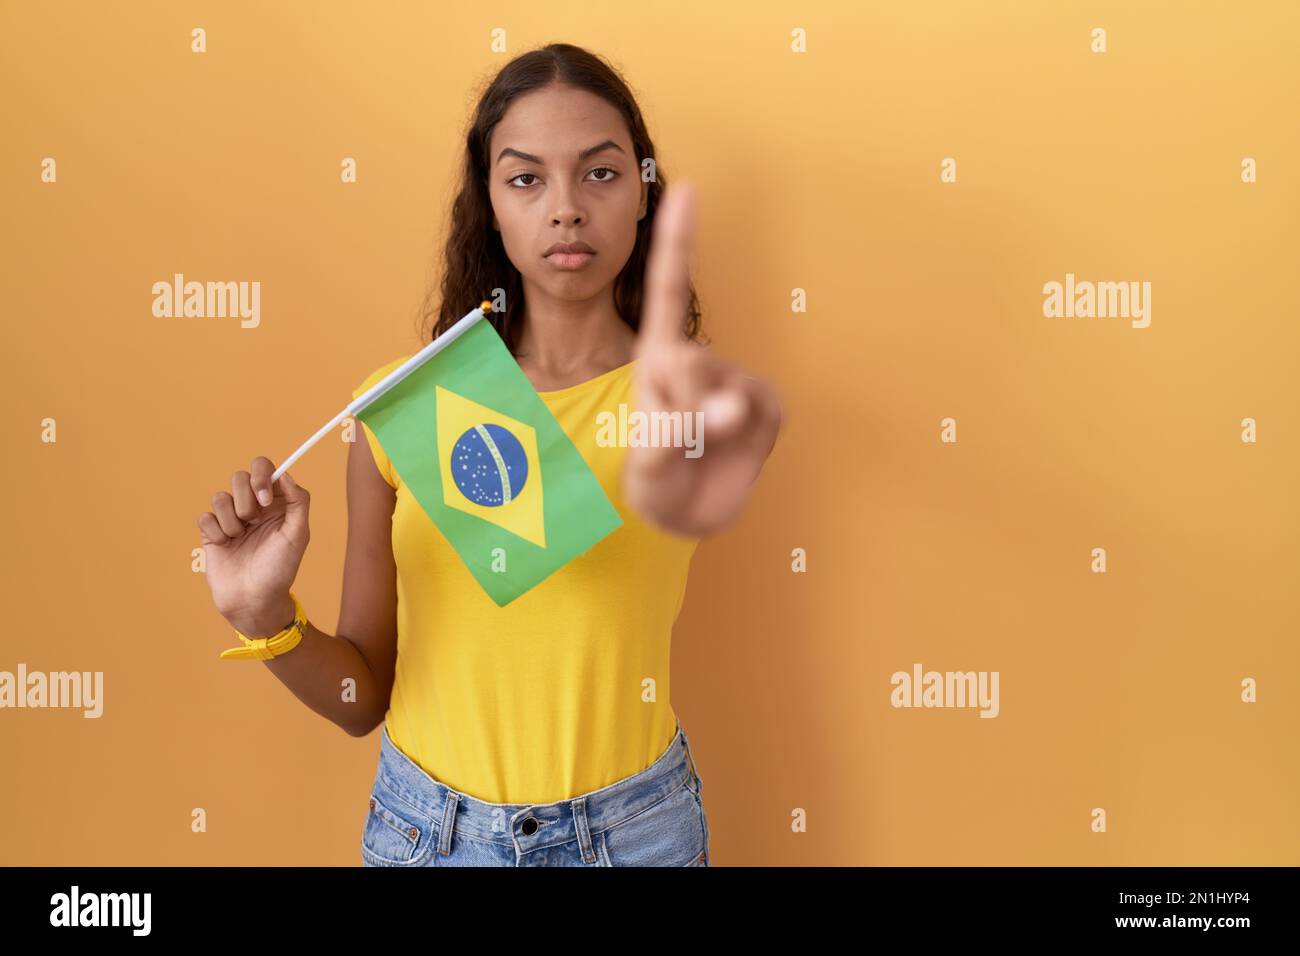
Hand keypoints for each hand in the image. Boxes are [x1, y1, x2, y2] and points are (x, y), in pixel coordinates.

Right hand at [197, 457, 310, 636]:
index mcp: (276, 503)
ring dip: (231, 520)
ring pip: (220, 496)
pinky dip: (216, 532)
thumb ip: (298, 501)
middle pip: (239, 477)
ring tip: (240, 538)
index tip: (264, 498)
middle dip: (245, 500)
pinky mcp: (211, 532)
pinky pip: (205, 517)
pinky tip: (226, 546)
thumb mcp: (299, 535)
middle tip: (253, 521)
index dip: (261, 476)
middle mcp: (253, 507)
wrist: (254, 600)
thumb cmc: (280, 569)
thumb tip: (286, 474)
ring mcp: (231, 518)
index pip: (264, 469)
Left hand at [623, 181, 782, 537]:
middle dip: (681, 407)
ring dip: (709, 429)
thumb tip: (734, 407)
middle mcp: (697, 362)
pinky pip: (760, 411)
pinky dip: (744, 436)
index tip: (685, 187)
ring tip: (696, 450)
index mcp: (658, 358)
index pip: (668, 288)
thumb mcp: (648, 463)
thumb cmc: (654, 481)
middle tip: (675, 441)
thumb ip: (679, 432)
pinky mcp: (764, 408)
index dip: (678, 238)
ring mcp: (735, 383)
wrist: (687, 514)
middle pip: (694, 364)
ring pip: (728, 390)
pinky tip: (730, 447)